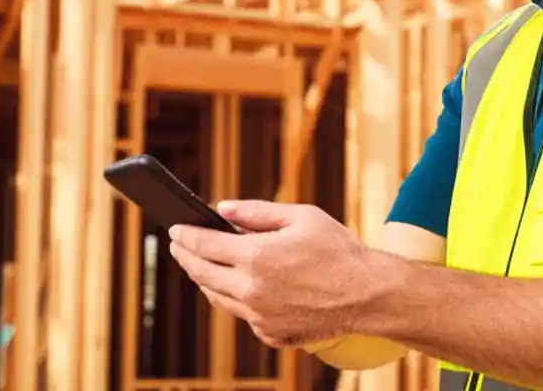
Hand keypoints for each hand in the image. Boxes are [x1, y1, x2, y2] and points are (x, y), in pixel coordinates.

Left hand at [167, 200, 379, 347]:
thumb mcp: (300, 217)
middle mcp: (252, 290)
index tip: (174, 229)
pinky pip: (244, 315)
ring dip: (206, 279)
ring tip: (202, 265)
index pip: (204, 244)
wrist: (368, 295)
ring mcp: (260, 316)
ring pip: (219, 298)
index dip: (185, 235)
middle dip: (186, 257)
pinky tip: (242, 287)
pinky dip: (238, 299)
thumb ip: (256, 212)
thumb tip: (222, 209)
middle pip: (202, 274)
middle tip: (179, 246)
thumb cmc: (338, 251)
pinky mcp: (271, 334)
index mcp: (256, 256)